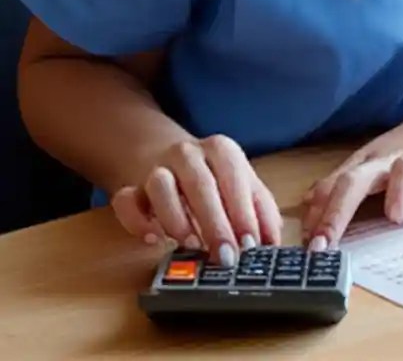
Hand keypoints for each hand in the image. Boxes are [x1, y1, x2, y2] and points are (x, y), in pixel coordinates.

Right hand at [109, 134, 282, 266]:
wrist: (160, 151)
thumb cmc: (212, 175)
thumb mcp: (242, 183)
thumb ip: (260, 209)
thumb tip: (273, 242)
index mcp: (222, 150)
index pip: (235, 178)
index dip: (244, 213)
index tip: (251, 244)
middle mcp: (188, 154)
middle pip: (201, 185)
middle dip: (216, 224)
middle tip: (226, 256)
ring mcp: (156, 168)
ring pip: (161, 187)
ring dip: (177, 219)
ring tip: (192, 244)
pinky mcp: (129, 187)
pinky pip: (126, 202)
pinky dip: (138, 222)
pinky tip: (154, 239)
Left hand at [302, 111, 402, 248]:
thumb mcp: (375, 160)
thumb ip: (344, 180)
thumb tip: (306, 201)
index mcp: (369, 162)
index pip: (335, 186)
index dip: (318, 214)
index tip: (306, 243)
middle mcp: (389, 162)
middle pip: (357, 181)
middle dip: (337, 212)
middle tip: (324, 243)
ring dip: (397, 193)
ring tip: (395, 218)